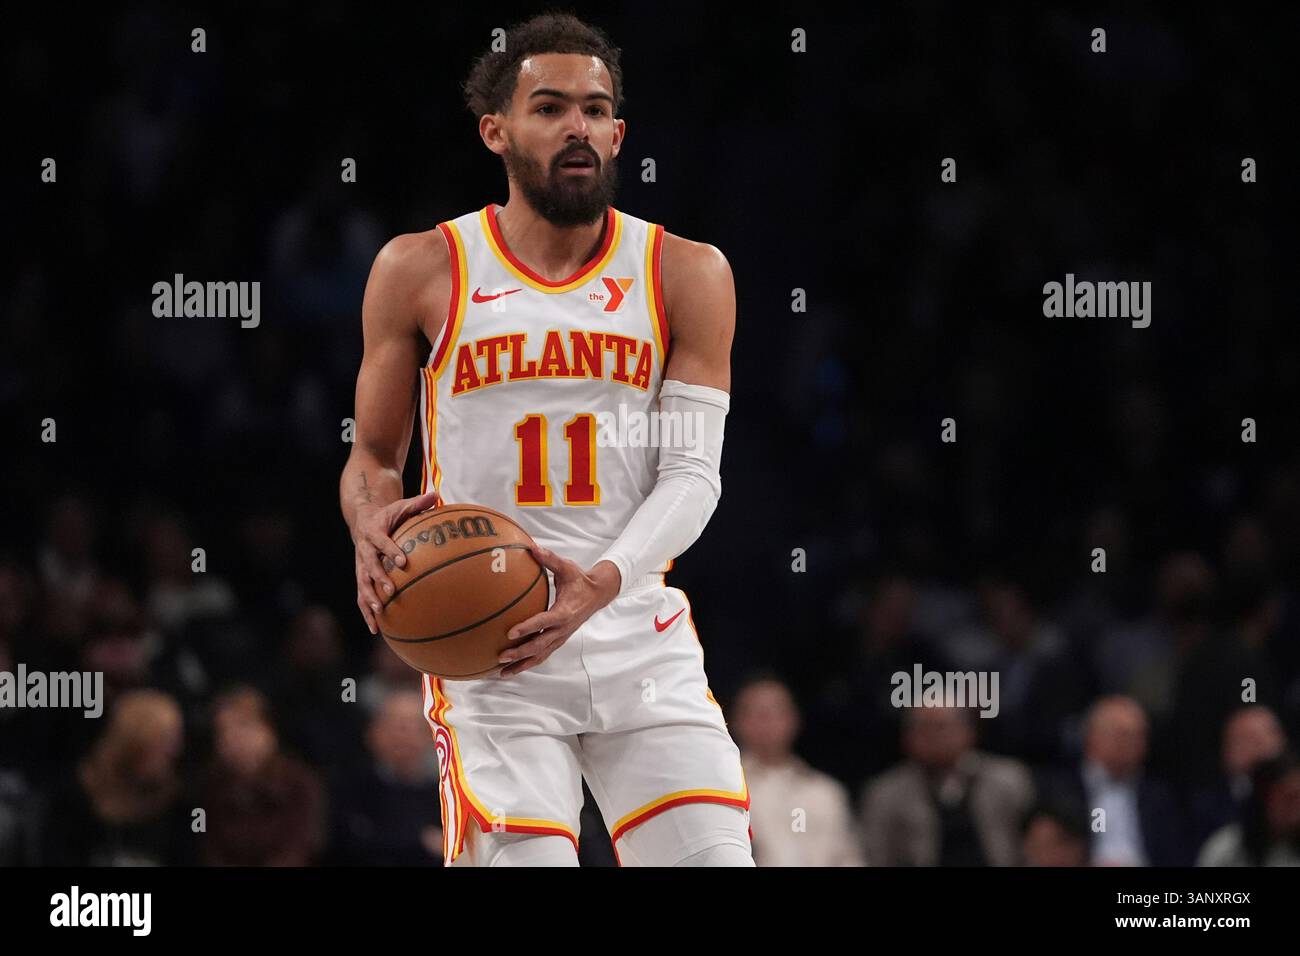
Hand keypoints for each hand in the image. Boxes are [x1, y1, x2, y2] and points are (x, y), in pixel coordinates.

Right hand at [352, 490, 440, 633]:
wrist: (364, 521)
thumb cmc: (389, 516)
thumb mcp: (401, 506)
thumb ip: (418, 503)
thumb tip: (437, 495)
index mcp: (373, 533)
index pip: (382, 542)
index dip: (391, 551)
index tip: (403, 561)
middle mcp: (364, 551)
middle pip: (369, 567)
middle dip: (378, 579)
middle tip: (390, 591)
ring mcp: (360, 566)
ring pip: (362, 585)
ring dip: (370, 599)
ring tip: (380, 614)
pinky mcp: (361, 578)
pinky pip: (362, 597)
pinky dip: (367, 613)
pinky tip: (376, 629)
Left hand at [497, 546, 620, 676]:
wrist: (598, 595)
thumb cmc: (579, 580)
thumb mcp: (568, 567)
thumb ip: (550, 559)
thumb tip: (531, 547)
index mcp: (564, 611)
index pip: (544, 622)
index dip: (528, 628)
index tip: (510, 633)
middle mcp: (563, 628)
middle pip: (540, 645)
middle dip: (520, 652)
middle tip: (501, 656)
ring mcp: (561, 637)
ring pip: (540, 655)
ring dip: (522, 664)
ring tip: (502, 672)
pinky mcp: (558, 640)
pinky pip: (542, 655)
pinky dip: (528, 663)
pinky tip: (512, 669)